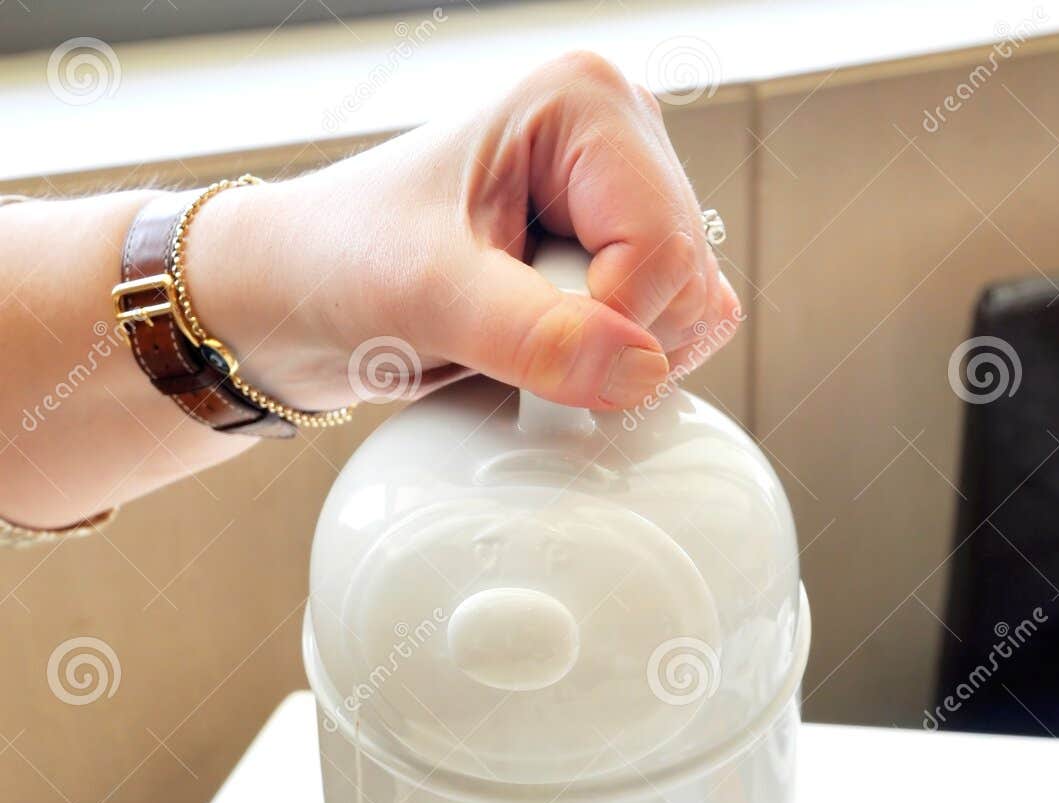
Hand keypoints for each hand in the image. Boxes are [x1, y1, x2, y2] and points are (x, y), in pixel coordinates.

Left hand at [191, 52, 740, 414]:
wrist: (299, 296)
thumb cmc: (341, 265)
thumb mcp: (427, 299)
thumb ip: (534, 336)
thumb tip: (640, 372)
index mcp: (585, 104)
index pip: (665, 248)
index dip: (609, 328)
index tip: (516, 345)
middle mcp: (622, 140)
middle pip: (689, 284)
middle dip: (609, 341)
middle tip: (503, 330)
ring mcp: (623, 201)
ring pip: (689, 318)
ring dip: (609, 359)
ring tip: (512, 333)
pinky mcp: (616, 256)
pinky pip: (666, 339)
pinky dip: (609, 369)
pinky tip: (538, 349)